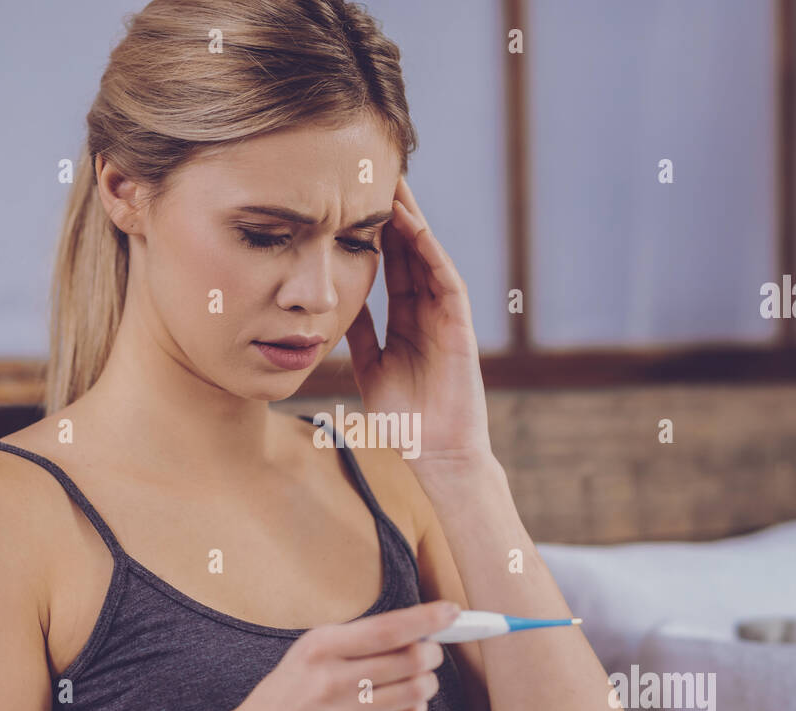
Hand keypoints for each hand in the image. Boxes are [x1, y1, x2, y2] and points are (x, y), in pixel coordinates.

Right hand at [231, 600, 460, 710]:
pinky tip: (403, 703)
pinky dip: (415, 708)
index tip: (451, 611)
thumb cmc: (290, 691)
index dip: (427, 618)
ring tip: (419, 679)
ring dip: (428, 682)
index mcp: (323, 646)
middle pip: (412, 659)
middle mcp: (334, 679)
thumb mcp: (310, 651)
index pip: (389, 628)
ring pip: (417, 690)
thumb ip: (358, 639)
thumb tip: (416, 626)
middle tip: (431, 652)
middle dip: (433, 652)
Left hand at [342, 176, 493, 470]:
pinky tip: (414, 227)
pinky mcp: (460, 325)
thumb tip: (335, 304)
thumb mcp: (370, 365)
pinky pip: (446, 279)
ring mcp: (446, 315)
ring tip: (393, 185)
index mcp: (407, 318)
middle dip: (394, 214)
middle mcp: (428, 309)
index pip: (391, 265)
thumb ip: (360, 333)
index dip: (374, 233)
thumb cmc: (404, 417)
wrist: (435, 451)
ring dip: (413, 221)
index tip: (352, 201)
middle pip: (411, 251)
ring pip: (429, 256)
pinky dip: (430, 252)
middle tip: (374, 174)